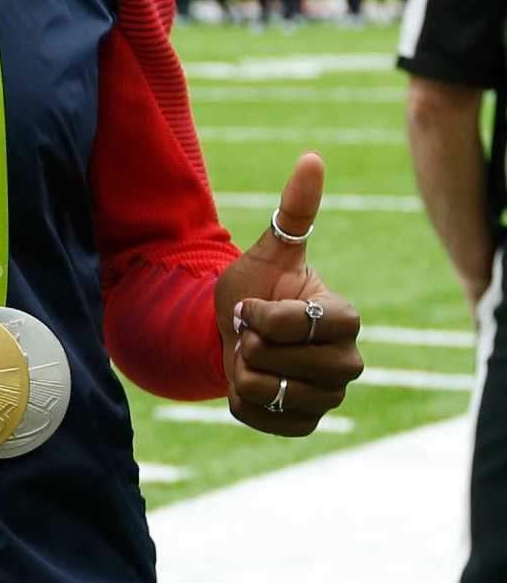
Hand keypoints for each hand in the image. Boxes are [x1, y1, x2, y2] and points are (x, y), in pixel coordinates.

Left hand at [211, 153, 365, 435]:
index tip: (250, 305)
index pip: (292, 325)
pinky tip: (248, 381)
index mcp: (345, 318)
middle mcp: (349, 362)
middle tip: (251, 332)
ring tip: (251, 355)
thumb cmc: (255, 287)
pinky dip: (240, 400)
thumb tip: (311, 159)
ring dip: (240, 370)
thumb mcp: (268, 250)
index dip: (257, 314)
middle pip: (277, 361)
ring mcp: (330, 397)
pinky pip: (260, 417)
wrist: (234, 332)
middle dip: (246, 342)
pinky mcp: (306, 424)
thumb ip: (294, 211)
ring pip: (266, 391)